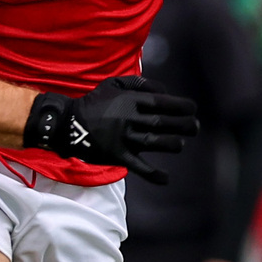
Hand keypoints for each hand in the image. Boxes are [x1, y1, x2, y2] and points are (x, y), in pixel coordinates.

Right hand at [23, 75, 198, 182]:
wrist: (67, 123)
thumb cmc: (95, 102)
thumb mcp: (114, 84)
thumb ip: (140, 83)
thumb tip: (165, 91)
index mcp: (131, 101)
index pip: (163, 102)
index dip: (182, 106)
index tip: (193, 109)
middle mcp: (129, 119)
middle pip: (163, 123)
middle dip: (184, 125)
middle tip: (194, 127)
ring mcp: (123, 138)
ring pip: (155, 142)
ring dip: (173, 144)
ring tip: (180, 144)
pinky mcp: (117, 156)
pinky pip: (139, 167)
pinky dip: (153, 174)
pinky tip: (166, 178)